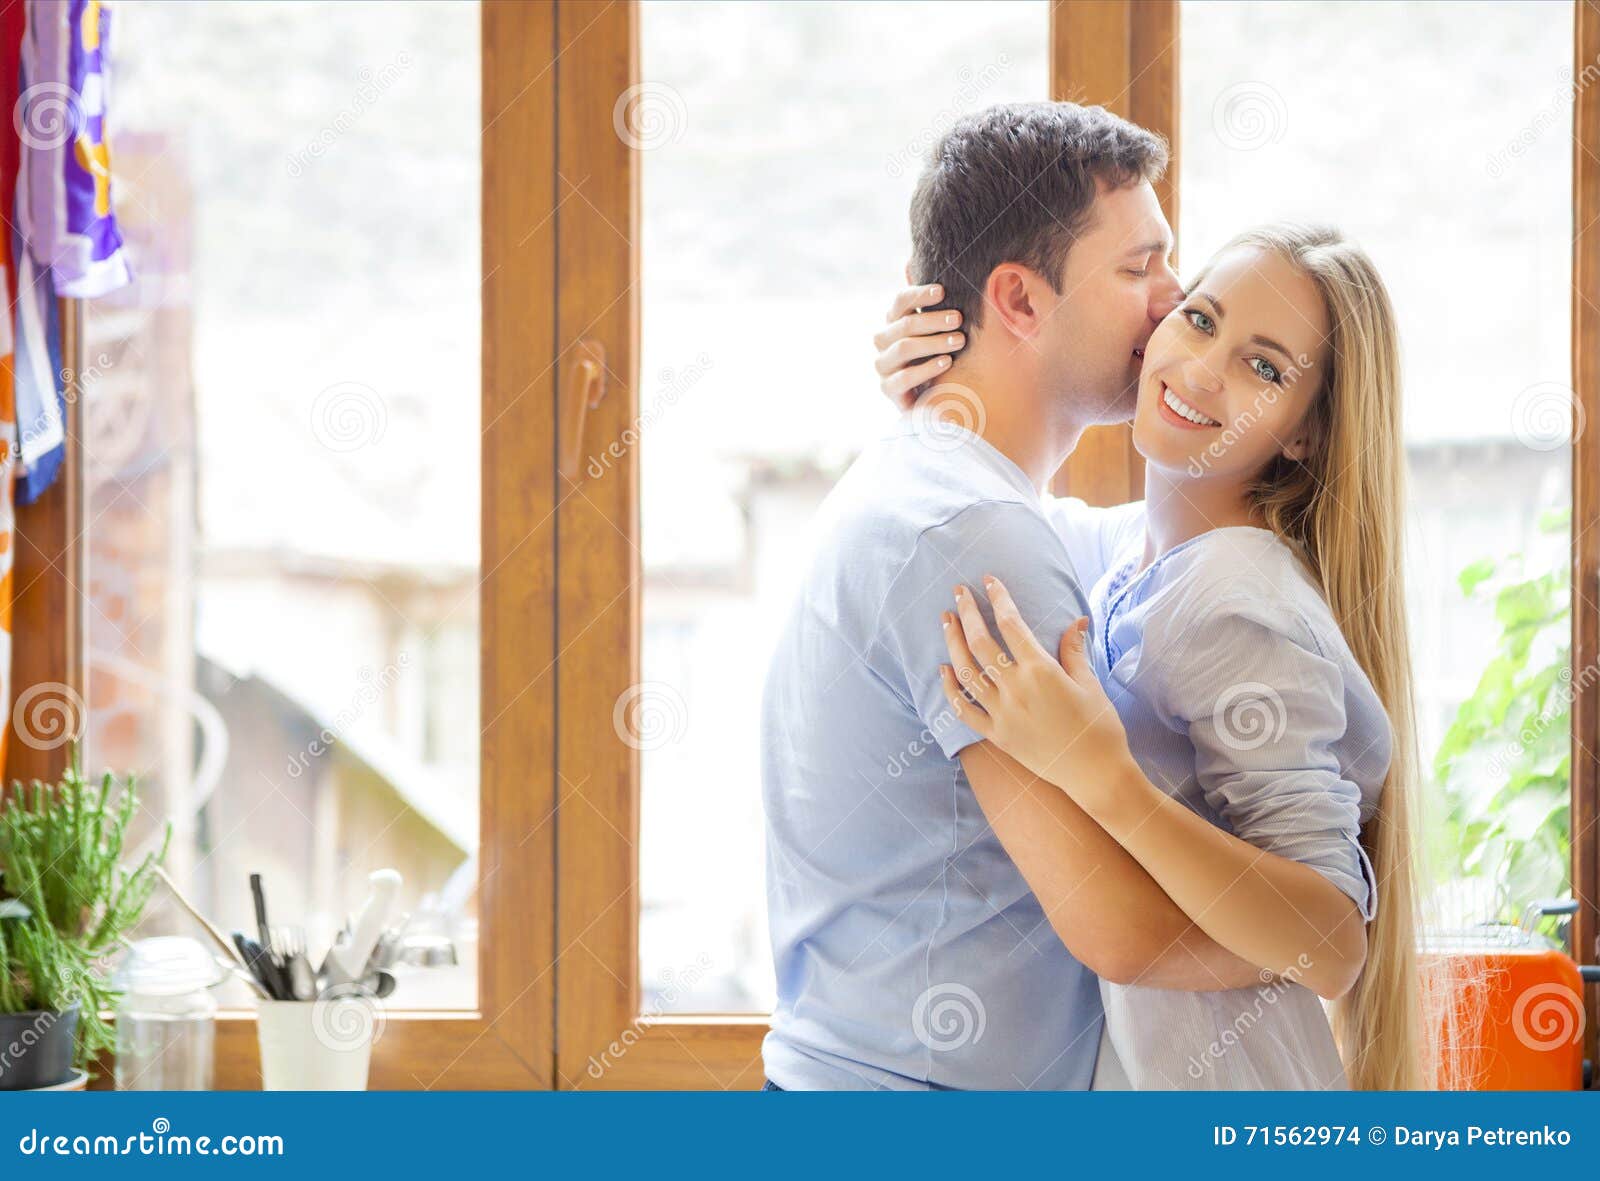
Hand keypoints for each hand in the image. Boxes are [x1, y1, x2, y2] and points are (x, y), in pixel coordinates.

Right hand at [872, 282, 963, 409]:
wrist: (935, 397)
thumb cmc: (941, 355)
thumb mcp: (941, 330)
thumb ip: (941, 307)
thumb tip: (944, 276)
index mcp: (895, 321)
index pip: (901, 301)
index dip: (920, 294)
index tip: (943, 291)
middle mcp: (884, 341)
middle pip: (904, 324)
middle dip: (933, 320)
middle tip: (959, 319)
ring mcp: (884, 366)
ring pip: (903, 348)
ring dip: (933, 342)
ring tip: (960, 341)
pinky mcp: (888, 389)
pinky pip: (904, 378)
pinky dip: (926, 369)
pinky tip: (947, 363)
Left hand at [939, 577, 1134, 804]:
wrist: (1095, 775)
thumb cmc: (1099, 727)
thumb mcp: (1089, 683)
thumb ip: (1074, 651)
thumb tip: (1076, 620)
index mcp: (1041, 671)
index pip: (1012, 625)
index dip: (999, 598)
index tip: (988, 581)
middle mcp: (1016, 689)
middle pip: (980, 643)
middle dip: (968, 613)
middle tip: (959, 592)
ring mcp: (1002, 713)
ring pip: (966, 672)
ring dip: (953, 644)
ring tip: (947, 622)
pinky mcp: (997, 735)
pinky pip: (964, 710)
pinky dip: (951, 689)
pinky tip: (945, 670)